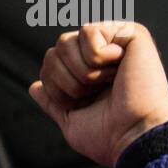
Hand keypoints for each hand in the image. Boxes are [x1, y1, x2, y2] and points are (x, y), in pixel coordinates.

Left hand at [29, 22, 167, 167]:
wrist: (134, 135)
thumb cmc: (108, 136)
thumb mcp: (70, 122)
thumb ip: (53, 102)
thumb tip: (34, 86)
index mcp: (88, 77)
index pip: (50, 65)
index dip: (55, 88)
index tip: (81, 104)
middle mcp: (101, 57)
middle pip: (55, 51)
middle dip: (66, 80)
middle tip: (93, 93)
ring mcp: (114, 43)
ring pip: (66, 41)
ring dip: (81, 71)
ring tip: (107, 81)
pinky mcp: (129, 32)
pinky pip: (88, 31)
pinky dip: (97, 56)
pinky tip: (119, 66)